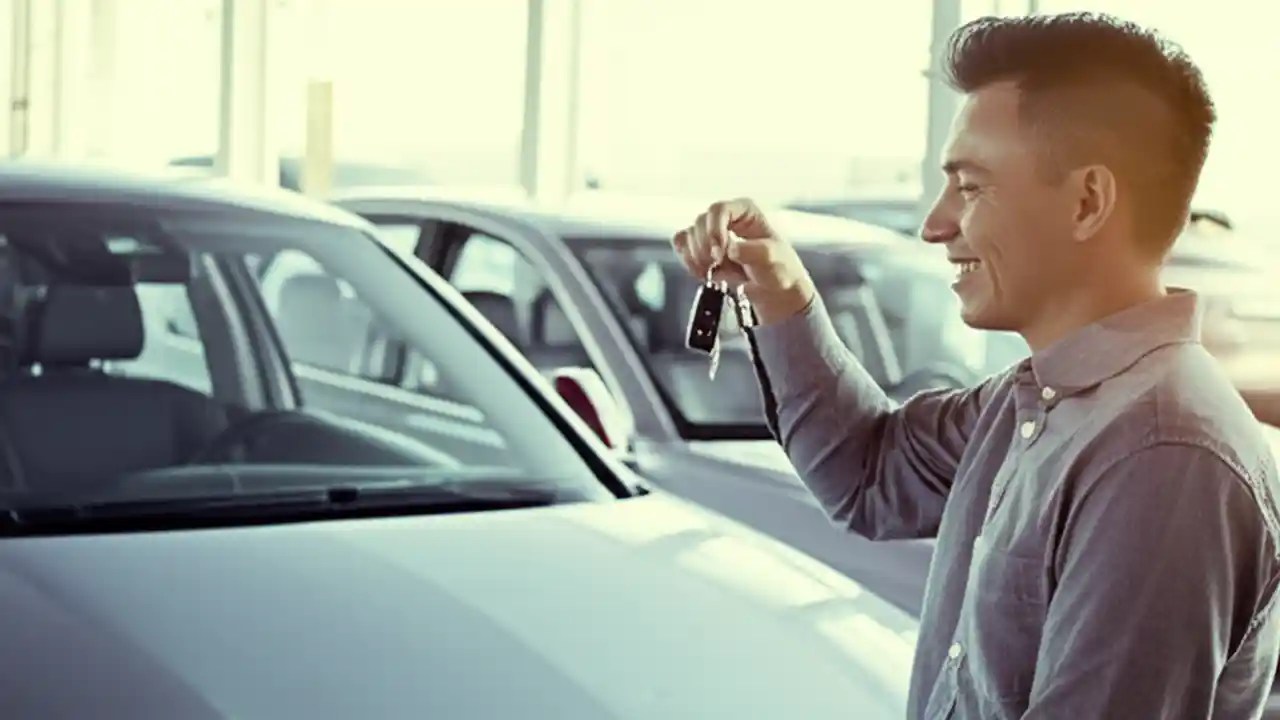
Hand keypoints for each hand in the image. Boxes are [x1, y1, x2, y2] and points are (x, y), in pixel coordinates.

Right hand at [672, 198, 815, 324]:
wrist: (775, 293)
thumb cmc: (780, 270)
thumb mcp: (773, 259)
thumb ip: (752, 251)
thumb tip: (730, 248)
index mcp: (745, 211)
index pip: (719, 209)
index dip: (714, 230)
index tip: (720, 253)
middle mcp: (726, 218)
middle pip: (700, 222)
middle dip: (704, 246)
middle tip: (717, 266)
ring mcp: (712, 233)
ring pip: (688, 235)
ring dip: (696, 256)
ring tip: (712, 272)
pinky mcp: (702, 249)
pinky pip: (683, 247)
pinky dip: (688, 260)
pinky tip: (702, 273)